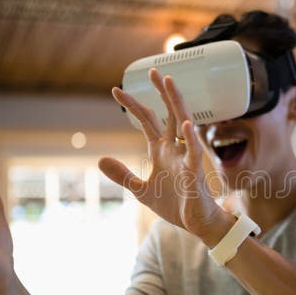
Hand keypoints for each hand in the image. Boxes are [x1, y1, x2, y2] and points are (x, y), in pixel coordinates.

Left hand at [99, 69, 232, 245]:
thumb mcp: (140, 189)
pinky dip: (190, 139)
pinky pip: (194, 152)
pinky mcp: (195, 172)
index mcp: (161, 150)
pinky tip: (186, 124)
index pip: (147, 120)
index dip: (133, 104)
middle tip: (153, 71)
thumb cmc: (174, 204)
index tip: (116, 89)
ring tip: (170, 83)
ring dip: (177, 103)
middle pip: (169, 113)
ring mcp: (186, 157)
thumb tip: (100, 159)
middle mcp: (174, 148)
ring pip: (183, 123)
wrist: (195, 223)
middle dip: (161, 92)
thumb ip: (122, 174)